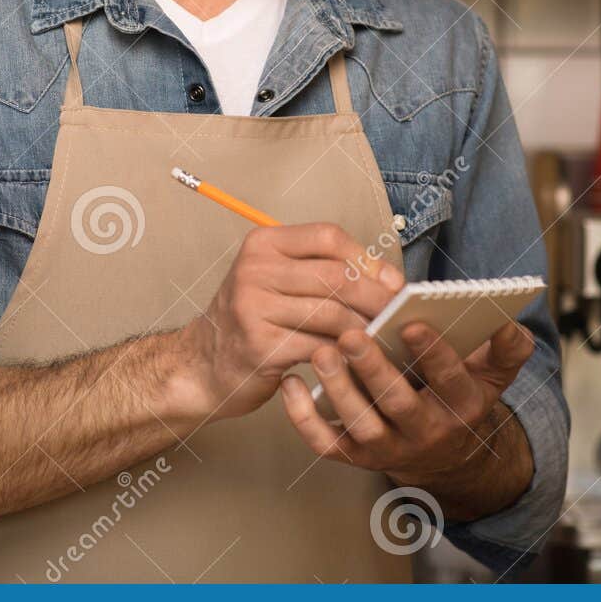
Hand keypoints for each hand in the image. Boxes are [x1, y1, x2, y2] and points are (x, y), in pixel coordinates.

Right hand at [177, 223, 403, 419]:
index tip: (391, 282)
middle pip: (335, 276)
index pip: (327, 237)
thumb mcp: (277, 281)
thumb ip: (322, 271)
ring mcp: (253, 308)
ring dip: (365, 329)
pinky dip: (345, 355)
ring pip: (331, 314)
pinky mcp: (260, 346)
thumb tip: (387, 277)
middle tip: (399, 314)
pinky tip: (358, 361)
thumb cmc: (251, 321)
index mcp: (263, 244)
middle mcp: (254, 270)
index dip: (366, 259)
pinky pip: (319, 346)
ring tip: (384, 339)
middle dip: (375, 297)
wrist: (201, 364)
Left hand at [278, 320, 536, 493]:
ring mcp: (387, 447)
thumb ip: (506, 348)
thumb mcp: (492, 375)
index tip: (412, 324)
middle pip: (398, 404)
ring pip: (361, 425)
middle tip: (351, 336)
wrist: (444, 455)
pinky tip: (289, 383)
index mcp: (461, 406)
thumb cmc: (460, 397)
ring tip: (321, 352)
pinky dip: (304, 419)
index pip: (449, 381)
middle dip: (374, 370)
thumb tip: (509, 320)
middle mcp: (425, 431)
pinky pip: (326, 444)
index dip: (432, 355)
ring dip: (339, 390)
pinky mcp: (355, 456)